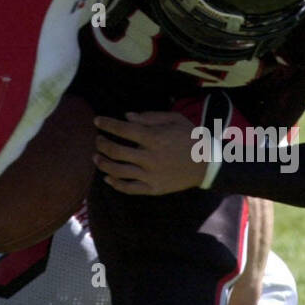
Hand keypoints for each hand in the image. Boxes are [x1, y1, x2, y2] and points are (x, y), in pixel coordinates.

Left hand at [92, 110, 206, 195]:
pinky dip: (115, 184)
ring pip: (118, 171)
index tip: (97, 121)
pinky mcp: (154, 188)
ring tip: (96, 157)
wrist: (208, 163)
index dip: (107, 124)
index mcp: (154, 138)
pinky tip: (107, 178)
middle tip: (97, 139)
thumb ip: (149, 117)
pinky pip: (129, 188)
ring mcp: (151, 175)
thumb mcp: (174, 119)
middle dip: (102, 143)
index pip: (122, 130)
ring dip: (103, 163)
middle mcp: (149, 157)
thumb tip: (127, 116)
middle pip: (116, 151)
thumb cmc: (191, 137)